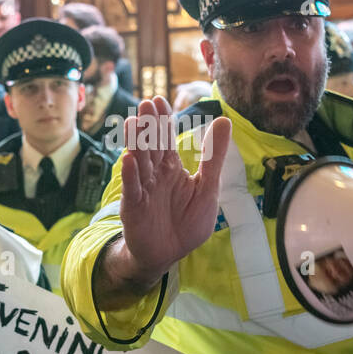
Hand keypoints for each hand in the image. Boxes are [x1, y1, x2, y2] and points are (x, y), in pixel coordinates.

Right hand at [115, 96, 230, 286]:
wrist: (170, 254)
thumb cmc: (187, 222)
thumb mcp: (208, 187)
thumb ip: (213, 156)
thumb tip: (224, 120)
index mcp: (171, 167)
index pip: (165, 138)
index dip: (163, 120)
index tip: (159, 100)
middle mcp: (154, 174)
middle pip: (150, 146)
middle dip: (148, 125)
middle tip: (146, 103)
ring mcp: (142, 189)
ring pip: (138, 163)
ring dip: (135, 144)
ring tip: (133, 123)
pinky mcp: (134, 207)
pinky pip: (132, 189)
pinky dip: (130, 176)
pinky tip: (128, 160)